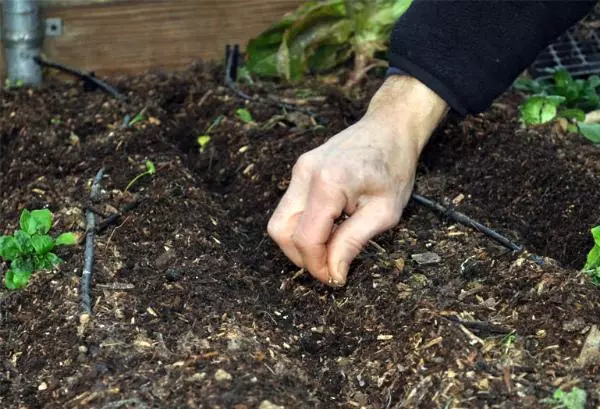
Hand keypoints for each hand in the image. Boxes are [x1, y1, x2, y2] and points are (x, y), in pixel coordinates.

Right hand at [268, 76, 447, 285]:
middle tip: (330, 267)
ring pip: (280, 220)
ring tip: (330, 247)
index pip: (306, 238)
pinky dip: (303, 225)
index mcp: (328, 183)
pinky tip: (329, 227)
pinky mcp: (300, 169)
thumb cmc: (394, 167)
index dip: (317, 266)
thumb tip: (333, 273)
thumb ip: (353, 243)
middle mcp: (305, 173)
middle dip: (301, 257)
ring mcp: (299, 169)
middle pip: (281, 231)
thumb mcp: (385, 212)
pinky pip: (290, 207)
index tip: (335, 279)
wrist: (390, 128)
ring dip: (300, 242)